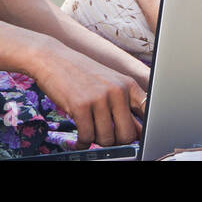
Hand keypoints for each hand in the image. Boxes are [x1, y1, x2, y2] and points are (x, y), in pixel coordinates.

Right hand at [28, 38, 145, 148]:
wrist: (53, 58)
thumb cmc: (81, 73)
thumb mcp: (109, 82)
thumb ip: (124, 104)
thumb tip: (138, 133)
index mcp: (128, 84)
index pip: (147, 113)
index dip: (144, 132)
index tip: (136, 139)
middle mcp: (117, 90)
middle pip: (127, 135)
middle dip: (117, 142)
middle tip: (107, 138)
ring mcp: (99, 98)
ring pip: (106, 139)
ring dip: (97, 141)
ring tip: (90, 132)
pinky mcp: (80, 106)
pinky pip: (87, 137)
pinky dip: (83, 143)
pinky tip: (80, 139)